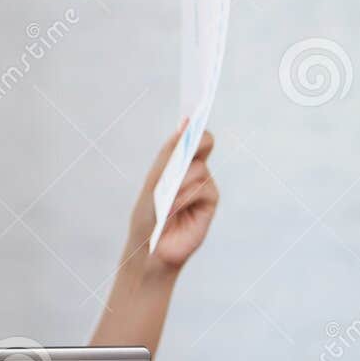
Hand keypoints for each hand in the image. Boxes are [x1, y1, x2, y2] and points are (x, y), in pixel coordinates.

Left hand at [127, 120, 218, 272]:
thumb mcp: (154, 182)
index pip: (188, 136)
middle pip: (203, 143)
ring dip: (178, 182)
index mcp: (176, 162)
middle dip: (196, 140)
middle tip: (190, 143)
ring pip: (197, 168)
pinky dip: (184, 196)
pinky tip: (173, 208)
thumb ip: (169, 155)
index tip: (192, 113)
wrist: (150, 248)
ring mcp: (203, 184)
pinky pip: (202, 187)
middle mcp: (193, 169)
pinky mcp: (210, 201)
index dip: (192, 124)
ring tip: (164, 199)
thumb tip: (185, 126)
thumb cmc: (148, 216)